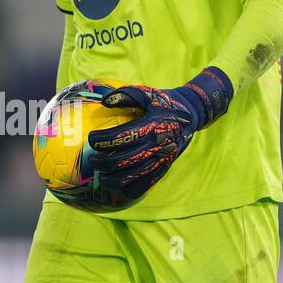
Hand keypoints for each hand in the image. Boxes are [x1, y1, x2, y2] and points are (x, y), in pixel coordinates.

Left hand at [86, 68, 232, 179]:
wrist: (192, 113)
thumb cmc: (165, 102)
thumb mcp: (147, 93)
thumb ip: (126, 96)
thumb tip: (104, 102)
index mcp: (151, 125)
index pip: (122, 136)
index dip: (103, 140)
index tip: (91, 139)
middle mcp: (156, 144)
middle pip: (125, 160)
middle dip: (103, 162)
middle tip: (92, 160)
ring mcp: (162, 158)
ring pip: (135, 175)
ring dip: (114, 179)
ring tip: (102, 177)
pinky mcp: (166, 166)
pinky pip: (149, 183)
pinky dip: (133, 189)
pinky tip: (120, 190)